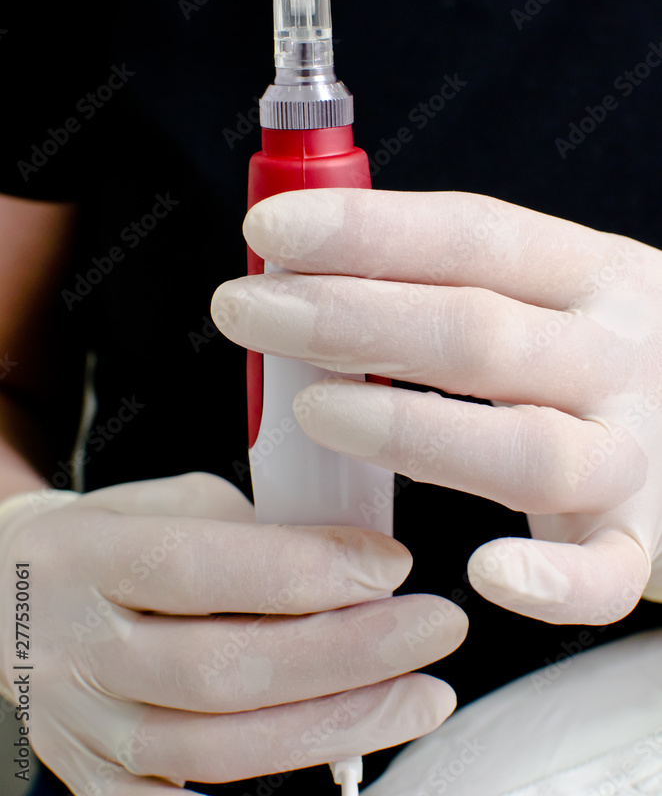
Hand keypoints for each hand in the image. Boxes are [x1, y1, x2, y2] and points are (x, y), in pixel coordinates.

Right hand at [0, 471, 465, 794]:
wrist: (12, 595)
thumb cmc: (108, 536)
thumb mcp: (167, 500)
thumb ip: (247, 528)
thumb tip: (348, 559)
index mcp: (92, 557)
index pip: (205, 567)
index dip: (306, 569)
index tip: (389, 565)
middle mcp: (83, 648)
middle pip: (223, 669)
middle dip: (347, 653)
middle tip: (433, 629)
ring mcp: (88, 726)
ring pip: (218, 748)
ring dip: (335, 726)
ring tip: (421, 696)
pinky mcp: (97, 778)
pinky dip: (270, 787)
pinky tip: (343, 755)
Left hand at [213, 188, 661, 624]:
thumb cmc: (591, 350)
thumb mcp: (549, 290)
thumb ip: (446, 283)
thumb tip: (304, 272)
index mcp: (590, 273)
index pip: (472, 235)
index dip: (367, 231)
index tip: (268, 232)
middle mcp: (618, 354)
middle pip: (479, 333)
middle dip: (349, 318)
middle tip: (245, 310)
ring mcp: (639, 452)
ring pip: (529, 450)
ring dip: (412, 430)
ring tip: (310, 411)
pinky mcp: (646, 542)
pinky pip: (606, 575)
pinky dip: (551, 583)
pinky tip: (483, 572)